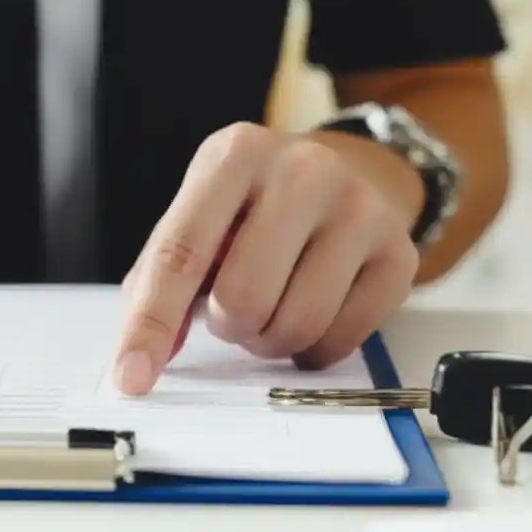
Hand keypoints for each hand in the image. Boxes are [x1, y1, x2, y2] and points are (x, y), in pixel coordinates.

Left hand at [115, 122, 420, 394]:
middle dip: (228, 325)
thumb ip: (156, 285)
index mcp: (234, 155)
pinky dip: (313, 348)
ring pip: (295, 325)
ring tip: (273, 306)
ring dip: (269, 341)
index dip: (151, 323)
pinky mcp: (399, 252)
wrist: (350, 174)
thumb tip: (137, 362)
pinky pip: (341, 341)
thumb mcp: (196, 221)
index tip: (131, 376)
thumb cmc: (255, 210)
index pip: (178, 253)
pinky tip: (313, 309)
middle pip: (242, 299)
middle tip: (235, 307)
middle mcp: (302, 170)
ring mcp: (359, 208)